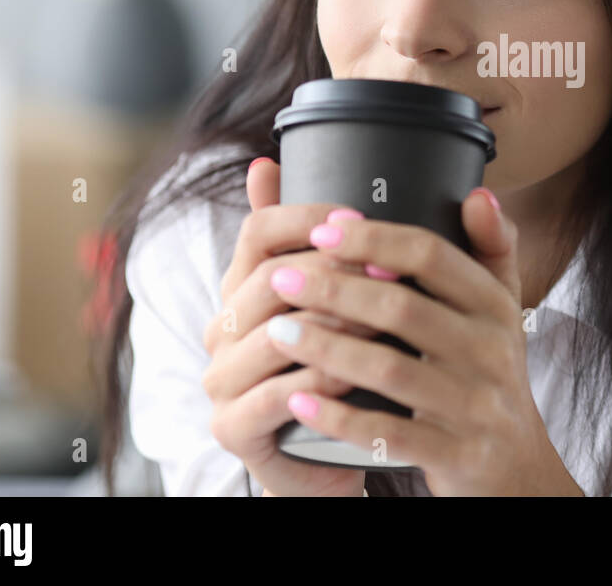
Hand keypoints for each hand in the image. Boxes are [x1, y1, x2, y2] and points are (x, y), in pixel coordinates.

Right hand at [201, 157, 375, 496]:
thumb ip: (320, 237)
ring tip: (385, 319)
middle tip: (389, 268)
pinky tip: (359, 373)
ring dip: (333, 324)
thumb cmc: (345, 366)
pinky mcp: (234, 426)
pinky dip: (320, 381)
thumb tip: (267, 160)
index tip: (360, 218)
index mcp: (246, 285)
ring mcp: (222, 378)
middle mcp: (225, 326)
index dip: (306, 218)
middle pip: (268, 277)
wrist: (332, 452)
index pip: (258, 229)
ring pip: (274, 335)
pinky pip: (275, 395)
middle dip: (333, 271)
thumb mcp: (342, 300)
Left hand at [262, 188, 583, 495]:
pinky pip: (389, 433)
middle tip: (280, 278)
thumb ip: (488, 251)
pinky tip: (299, 399)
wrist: (517, 468)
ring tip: (277, 333)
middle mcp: (491, 349)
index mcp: (495, 305)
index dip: (374, 238)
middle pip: (403, 307)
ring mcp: (475, 405)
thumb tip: (477, 194)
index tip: (322, 227)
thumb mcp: (500, 313)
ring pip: (391, 369)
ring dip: (327, 348)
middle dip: (335, 288)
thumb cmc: (488, 377)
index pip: (432, 255)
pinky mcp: (457, 454)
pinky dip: (339, 416)